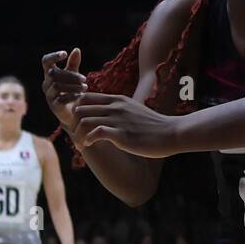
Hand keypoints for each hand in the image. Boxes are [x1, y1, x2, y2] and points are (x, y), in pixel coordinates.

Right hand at [41, 49, 86, 129]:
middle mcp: (46, 84)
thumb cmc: (71, 90)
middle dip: (71, 75)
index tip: (64, 54)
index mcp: (49, 74)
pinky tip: (81, 95)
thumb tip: (76, 49)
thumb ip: (73, 63)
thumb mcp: (73, 75)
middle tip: (84, 79)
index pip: (46, 61)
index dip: (53, 56)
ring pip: (57, 86)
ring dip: (73, 86)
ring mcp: (49, 95)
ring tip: (85, 87)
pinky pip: (61, 99)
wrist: (72, 113)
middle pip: (54, 74)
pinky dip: (72, 96)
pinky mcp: (54, 106)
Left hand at [70, 93, 184, 157]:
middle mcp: (115, 107)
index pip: (85, 97)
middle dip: (73, 123)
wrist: (171, 133)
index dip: (75, 109)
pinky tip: (88, 146)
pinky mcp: (122, 134)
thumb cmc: (153, 125)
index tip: (76, 123)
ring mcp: (118, 120)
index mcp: (117, 100)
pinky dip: (87, 140)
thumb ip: (118, 109)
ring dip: (78, 134)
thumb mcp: (133, 110)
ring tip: (80, 145)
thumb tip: (104, 114)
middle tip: (74, 136)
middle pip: (80, 108)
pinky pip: (96, 133)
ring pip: (85, 121)